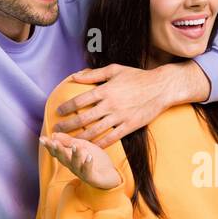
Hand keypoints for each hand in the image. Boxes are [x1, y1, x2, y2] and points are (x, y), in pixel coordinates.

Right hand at [40, 133, 122, 189]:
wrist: (112, 175)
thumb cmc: (96, 160)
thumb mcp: (83, 146)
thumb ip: (68, 141)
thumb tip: (53, 133)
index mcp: (69, 159)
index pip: (57, 152)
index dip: (49, 146)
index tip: (42, 139)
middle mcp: (73, 167)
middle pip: (63, 159)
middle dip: (58, 151)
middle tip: (54, 143)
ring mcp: (82, 173)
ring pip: (76, 165)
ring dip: (75, 155)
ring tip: (76, 146)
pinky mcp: (92, 179)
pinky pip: (88, 172)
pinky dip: (88, 164)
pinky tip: (89, 156)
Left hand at [54, 63, 206, 148]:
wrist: (161, 87)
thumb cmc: (138, 77)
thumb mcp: (115, 70)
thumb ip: (94, 74)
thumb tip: (75, 77)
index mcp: (105, 90)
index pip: (80, 101)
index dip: (66, 107)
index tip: (58, 112)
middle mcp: (110, 105)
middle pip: (83, 118)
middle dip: (68, 125)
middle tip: (57, 130)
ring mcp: (120, 117)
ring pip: (95, 130)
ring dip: (80, 137)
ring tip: (69, 141)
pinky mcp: (130, 126)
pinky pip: (112, 138)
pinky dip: (100, 144)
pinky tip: (91, 148)